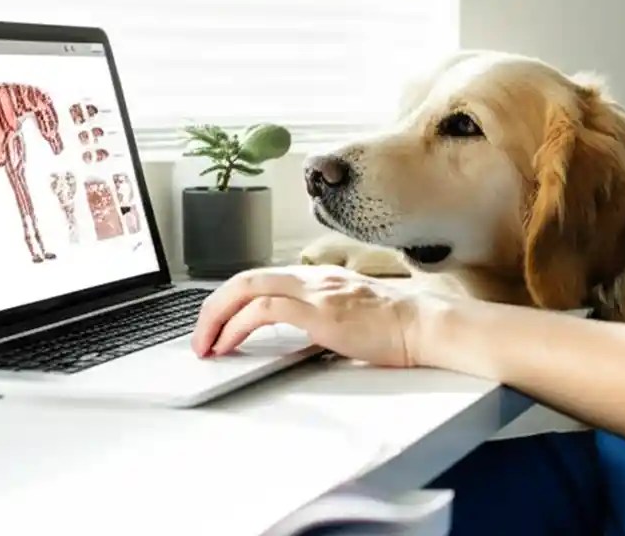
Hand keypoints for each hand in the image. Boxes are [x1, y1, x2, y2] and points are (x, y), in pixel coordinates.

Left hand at [191, 264, 438, 366]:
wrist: (424, 326)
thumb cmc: (396, 326)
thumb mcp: (348, 314)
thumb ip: (319, 316)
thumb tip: (293, 334)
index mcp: (318, 277)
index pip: (261, 278)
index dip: (231, 300)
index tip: (217, 325)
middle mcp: (312, 278)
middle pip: (245, 278)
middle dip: (213, 307)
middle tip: (200, 336)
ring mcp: (315, 292)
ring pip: (248, 288)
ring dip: (217, 318)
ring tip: (207, 346)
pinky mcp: (320, 312)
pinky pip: (265, 310)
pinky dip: (238, 326)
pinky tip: (230, 343)